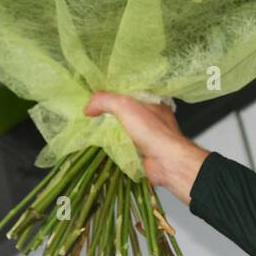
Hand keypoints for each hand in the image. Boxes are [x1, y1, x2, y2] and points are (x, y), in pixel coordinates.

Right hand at [83, 91, 209, 204]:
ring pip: (122, 130)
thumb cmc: (152, 131)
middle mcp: (151, 118)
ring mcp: (147, 135)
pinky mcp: (142, 151)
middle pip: (123, 112)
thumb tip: (88, 107)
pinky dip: (114, 146)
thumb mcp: (125, 105)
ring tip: (94, 130)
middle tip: (91, 115)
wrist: (166, 162)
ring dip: (109, 132)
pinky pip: (123, 146)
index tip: (95, 99)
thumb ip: (104, 100)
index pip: (128, 93)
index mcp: (152, 102)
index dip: (111, 95)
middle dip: (108, 114)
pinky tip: (104, 145)